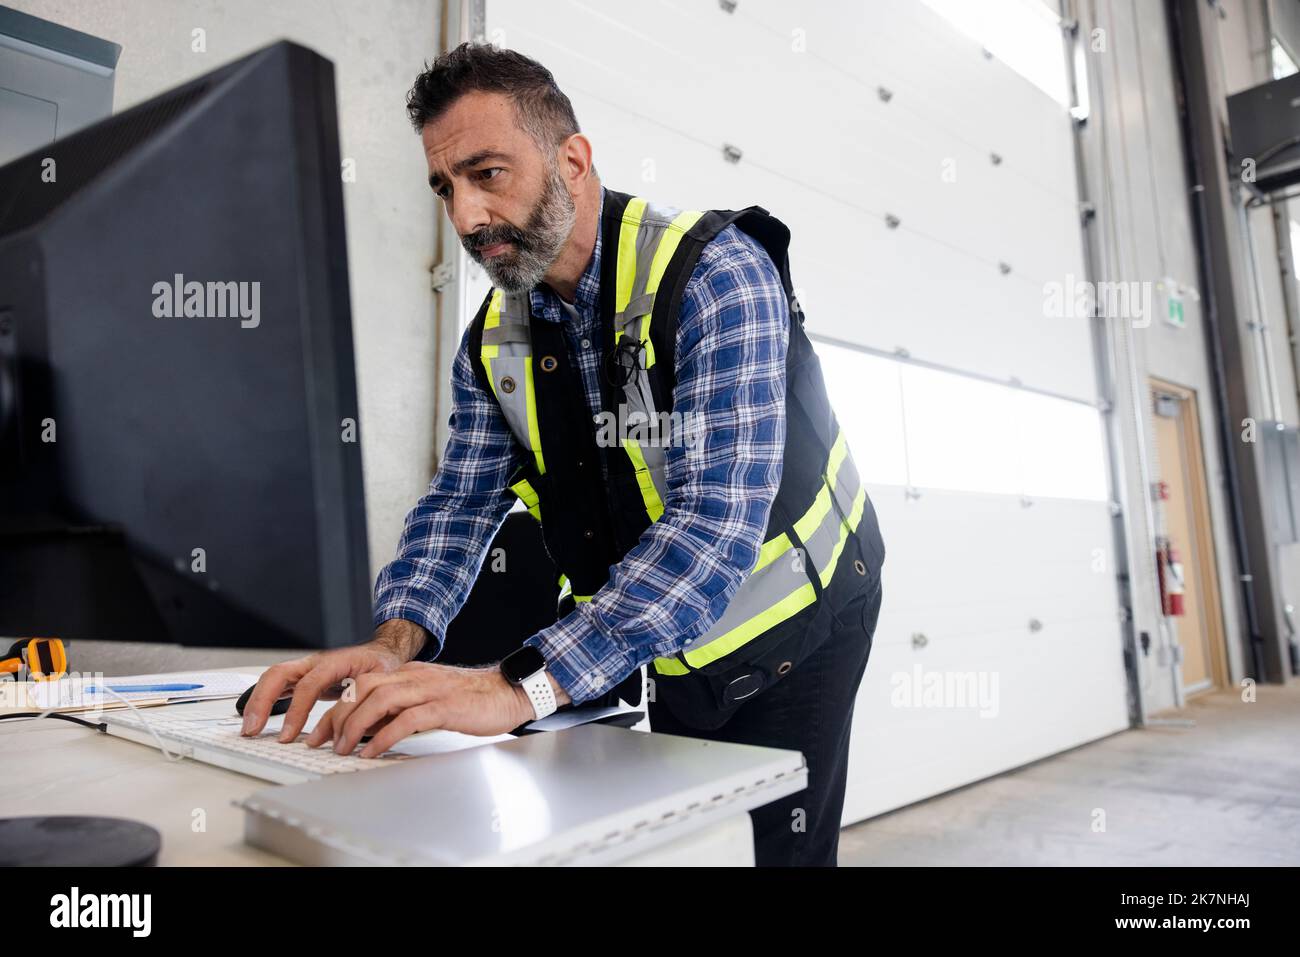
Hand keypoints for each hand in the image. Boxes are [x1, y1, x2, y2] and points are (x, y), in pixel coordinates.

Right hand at [240, 619, 427, 739]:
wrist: (382, 653)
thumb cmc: (381, 666)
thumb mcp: (379, 681)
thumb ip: (364, 700)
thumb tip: (355, 727)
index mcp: (335, 661)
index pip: (308, 685)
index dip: (296, 711)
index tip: (287, 735)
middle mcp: (315, 662)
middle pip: (279, 674)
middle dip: (261, 701)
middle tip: (252, 730)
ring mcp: (306, 668)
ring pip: (273, 678)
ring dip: (256, 701)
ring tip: (249, 728)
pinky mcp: (303, 677)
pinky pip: (278, 686)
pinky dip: (264, 701)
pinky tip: (257, 719)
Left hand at [305, 661, 535, 757]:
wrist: (508, 692)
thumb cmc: (471, 700)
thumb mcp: (428, 699)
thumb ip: (399, 709)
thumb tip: (367, 729)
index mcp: (408, 674)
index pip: (360, 684)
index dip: (336, 708)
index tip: (321, 731)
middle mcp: (415, 677)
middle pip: (362, 688)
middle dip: (336, 716)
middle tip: (322, 742)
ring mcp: (430, 690)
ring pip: (379, 700)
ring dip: (355, 726)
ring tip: (343, 750)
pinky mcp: (445, 707)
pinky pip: (406, 720)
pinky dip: (384, 737)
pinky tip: (372, 752)